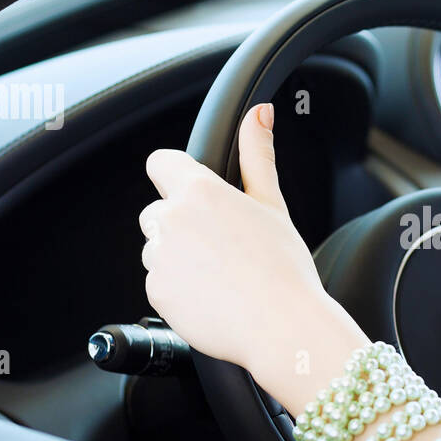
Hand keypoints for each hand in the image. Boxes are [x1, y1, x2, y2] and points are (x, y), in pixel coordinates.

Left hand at [139, 104, 366, 410]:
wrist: (282, 326)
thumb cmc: (284, 268)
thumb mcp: (273, 204)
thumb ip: (258, 155)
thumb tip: (259, 114)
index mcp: (200, 192)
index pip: (161, 162)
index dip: (175, 175)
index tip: (190, 191)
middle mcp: (172, 219)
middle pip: (158, 211)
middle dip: (181, 225)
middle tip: (222, 247)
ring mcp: (159, 257)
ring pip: (158, 249)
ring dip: (179, 258)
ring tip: (222, 276)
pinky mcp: (155, 291)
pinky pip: (159, 282)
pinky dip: (179, 289)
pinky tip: (213, 296)